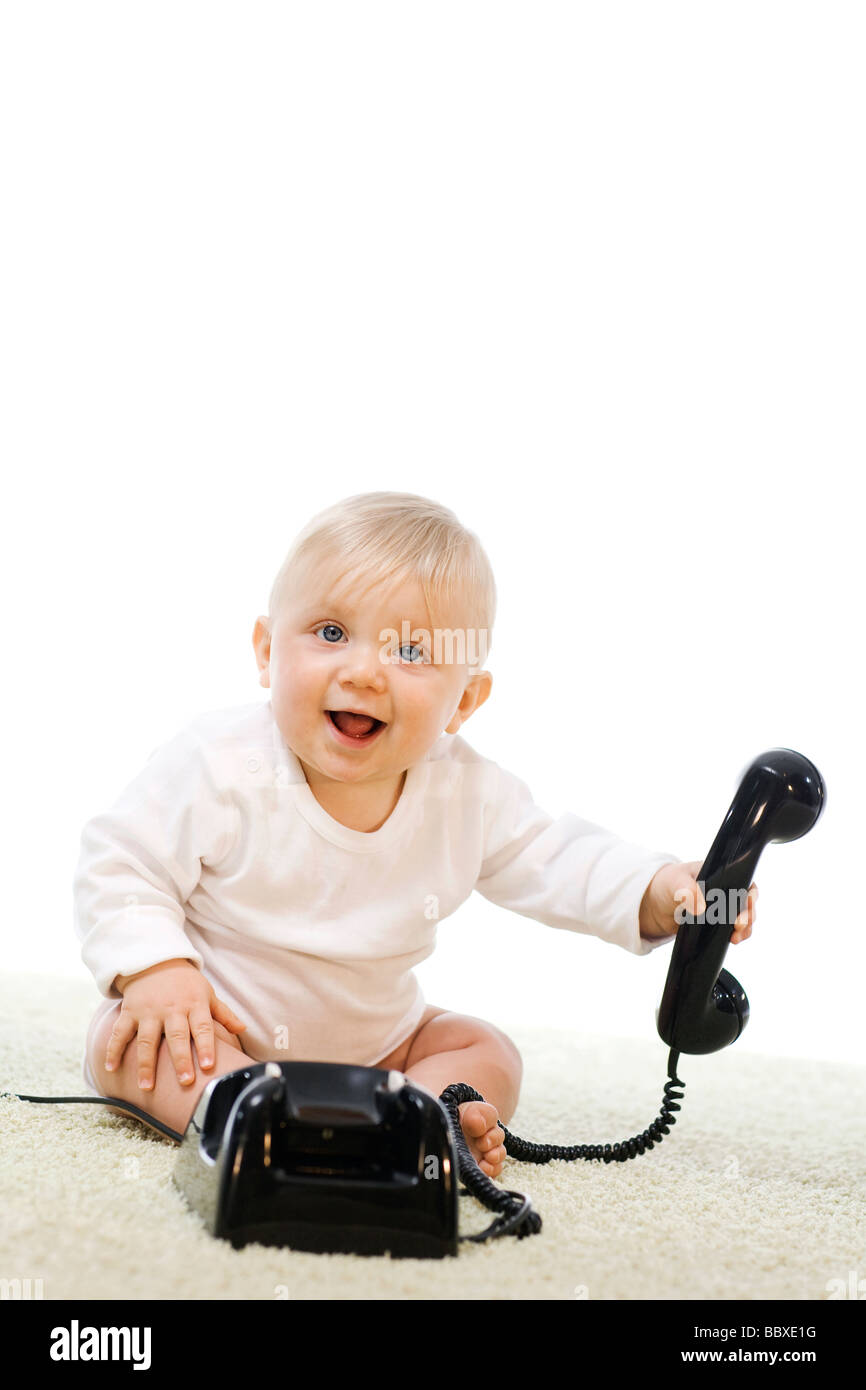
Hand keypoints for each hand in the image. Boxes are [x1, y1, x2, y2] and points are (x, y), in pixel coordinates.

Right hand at [105, 958, 247, 1090]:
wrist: (156, 962)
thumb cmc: (186, 984)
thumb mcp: (207, 994)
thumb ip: (223, 1014)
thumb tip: (243, 1029)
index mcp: (194, 1005)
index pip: (203, 1028)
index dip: (207, 1046)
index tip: (209, 1066)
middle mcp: (172, 1009)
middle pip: (177, 1036)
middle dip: (181, 1059)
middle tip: (185, 1081)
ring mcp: (149, 1011)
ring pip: (147, 1039)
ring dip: (146, 1063)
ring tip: (146, 1087)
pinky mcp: (130, 1012)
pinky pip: (120, 1032)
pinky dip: (114, 1050)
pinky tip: (111, 1068)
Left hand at [639, 860, 757, 943]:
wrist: (652, 903)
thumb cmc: (666, 883)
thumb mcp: (675, 882)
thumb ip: (687, 891)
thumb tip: (702, 908)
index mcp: (720, 875)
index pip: (744, 882)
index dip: (750, 894)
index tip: (747, 905)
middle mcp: (725, 892)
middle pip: (747, 903)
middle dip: (749, 915)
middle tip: (739, 925)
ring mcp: (721, 910)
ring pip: (743, 919)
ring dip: (744, 929)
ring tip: (735, 938)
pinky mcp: (715, 925)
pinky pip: (731, 931)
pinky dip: (734, 936)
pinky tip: (730, 941)